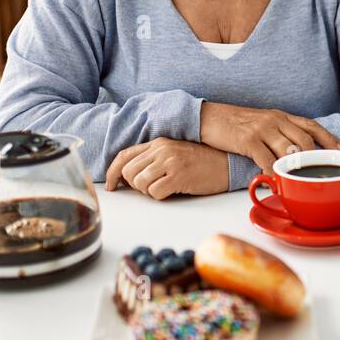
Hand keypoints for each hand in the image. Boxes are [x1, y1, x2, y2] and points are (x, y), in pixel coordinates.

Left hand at [105, 138, 228, 199]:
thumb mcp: (175, 155)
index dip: (112, 172)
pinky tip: (174, 191)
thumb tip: (130, 178)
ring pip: (139, 183)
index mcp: (158, 143)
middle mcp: (161, 149)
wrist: (228, 163)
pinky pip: (155, 192)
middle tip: (150, 188)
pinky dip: (160, 196)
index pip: (124, 155)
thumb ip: (154, 160)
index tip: (111, 186)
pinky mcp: (178, 175)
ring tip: (164, 188)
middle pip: (129, 171)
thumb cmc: (203, 163)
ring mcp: (170, 161)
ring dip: (148, 191)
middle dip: (134, 185)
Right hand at [200, 102, 339, 171]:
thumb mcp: (262, 122)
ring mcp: (263, 129)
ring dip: (298, 170)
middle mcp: (276, 120)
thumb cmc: (235, 124)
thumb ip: (280, 133)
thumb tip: (296, 154)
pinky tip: (277, 183)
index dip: (330, 138)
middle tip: (323, 177)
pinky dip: (274, 174)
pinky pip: (267, 160)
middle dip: (316, 161)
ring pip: (290, 151)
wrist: (207, 117)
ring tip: (304, 184)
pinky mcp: (248, 140)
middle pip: (306, 141)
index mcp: (281, 116)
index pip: (312, 126)